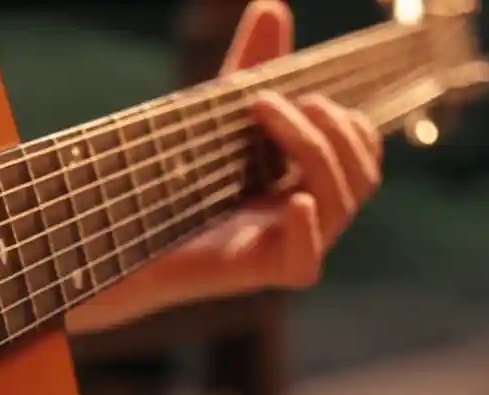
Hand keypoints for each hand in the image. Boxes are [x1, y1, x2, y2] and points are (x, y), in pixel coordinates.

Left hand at [65, 0, 381, 333]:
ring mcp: (288, 247)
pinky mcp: (261, 274)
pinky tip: (293, 200)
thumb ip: (253, 66)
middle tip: (280, 101)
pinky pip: (306, 264)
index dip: (348, 123)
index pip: (363, 154)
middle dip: (331, 128)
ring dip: (313, 151)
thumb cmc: (177, 176)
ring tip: (267, 114)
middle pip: (361, 176)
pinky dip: (307, 231)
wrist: (125, 230)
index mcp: (308, 181)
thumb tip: (273, 6)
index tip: (301, 93)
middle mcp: (307, 217)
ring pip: (339, 206)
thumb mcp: (220, 113)